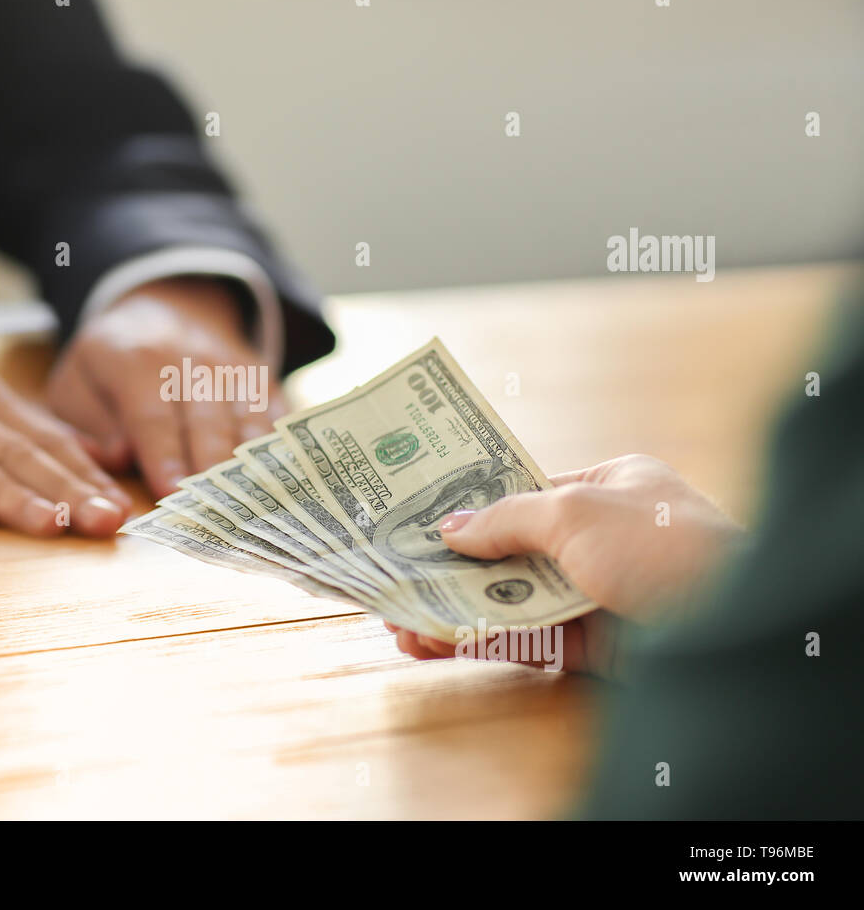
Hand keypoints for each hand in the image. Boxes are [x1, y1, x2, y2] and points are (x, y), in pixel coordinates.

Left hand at [47, 277, 285, 495]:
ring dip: (250, 465)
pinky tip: (285, 485)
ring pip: (248, 419)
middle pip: (207, 419)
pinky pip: (277, 414)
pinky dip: (282, 450)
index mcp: (135, 359)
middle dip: (210, 467)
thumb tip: (120, 456)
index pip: (152, 413)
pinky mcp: (262, 376)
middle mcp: (190, 357)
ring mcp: (232, 365)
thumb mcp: (77, 385)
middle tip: (213, 513)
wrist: (165, 309)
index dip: (163, 455)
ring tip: (253, 509)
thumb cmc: (110, 366)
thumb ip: (91, 425)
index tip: (170, 493)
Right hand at [388, 454, 744, 673]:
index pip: (529, 492)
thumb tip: (449, 527)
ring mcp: (601, 594)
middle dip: (455, 568)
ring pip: (515, 600)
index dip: (474, 507)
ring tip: (403, 622)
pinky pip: (529, 639)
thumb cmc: (661, 544)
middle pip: (513, 552)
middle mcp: (605, 539)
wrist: (733, 625)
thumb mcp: (575, 511)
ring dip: (458, 610)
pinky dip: (484, 640)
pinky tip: (439, 642)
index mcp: (611, 488)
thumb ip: (507, 519)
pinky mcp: (598, 647)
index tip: (422, 521)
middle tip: (400, 579)